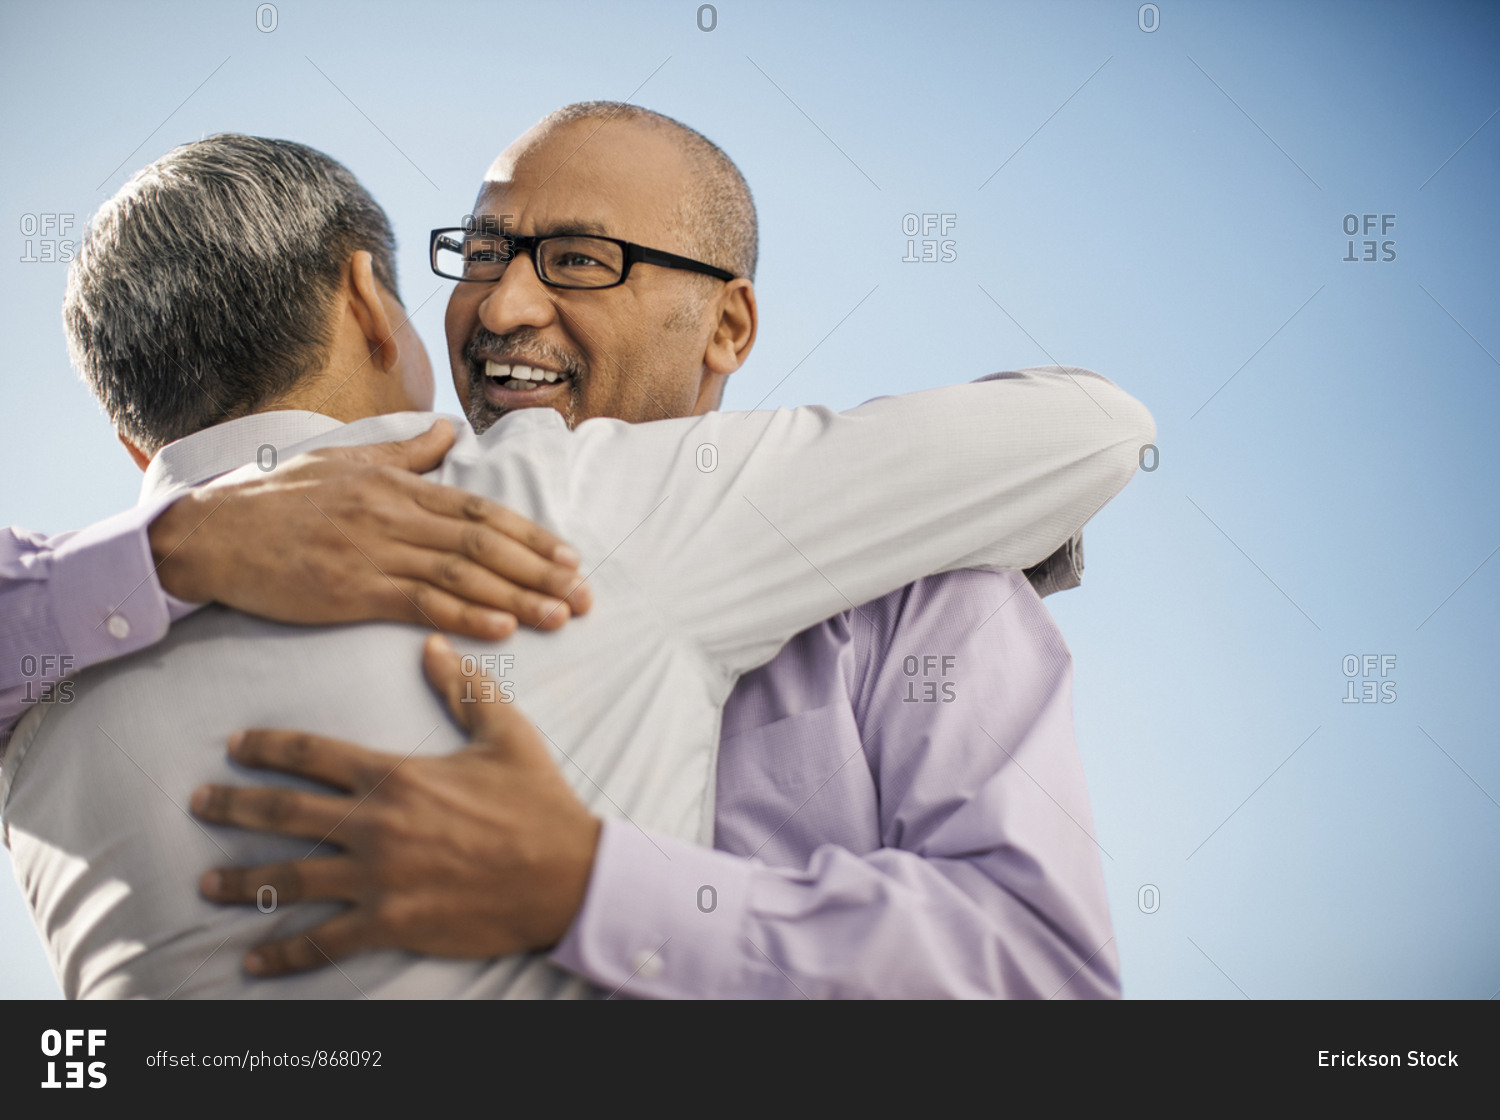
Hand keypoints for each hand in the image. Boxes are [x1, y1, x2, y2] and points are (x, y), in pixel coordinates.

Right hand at [150, 420, 590, 638]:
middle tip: (582, 594)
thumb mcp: (347, 460)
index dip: (531, 535)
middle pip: (483, 544)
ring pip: (460, 576)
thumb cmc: (281, 500)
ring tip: (559, 615)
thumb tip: (449, 430)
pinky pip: (419, 604)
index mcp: (398, 486)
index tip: (569, 556)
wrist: (214, 535)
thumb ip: (405, 451)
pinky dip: (465, 617)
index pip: (480, 511)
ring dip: (516, 597)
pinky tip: (501, 628)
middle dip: (539, 571)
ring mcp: (373, 554)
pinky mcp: (351, 592)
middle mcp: (394, 516)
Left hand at [191, 634, 602, 975]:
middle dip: (232, 806)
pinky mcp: (392, 923)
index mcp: (397, 776)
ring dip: (242, 881)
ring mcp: (379, 878)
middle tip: (197, 803)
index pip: (313, 754)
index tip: (235, 745)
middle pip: (282, 812)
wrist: (567, 875)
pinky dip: (284, 952)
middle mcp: (376, 825)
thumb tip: (433, 645)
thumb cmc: (538, 803)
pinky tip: (253, 959)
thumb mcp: (506, 735)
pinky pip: (324, 940)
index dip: (267, 747)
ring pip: (290, 879)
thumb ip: (464, 690)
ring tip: (206, 884)